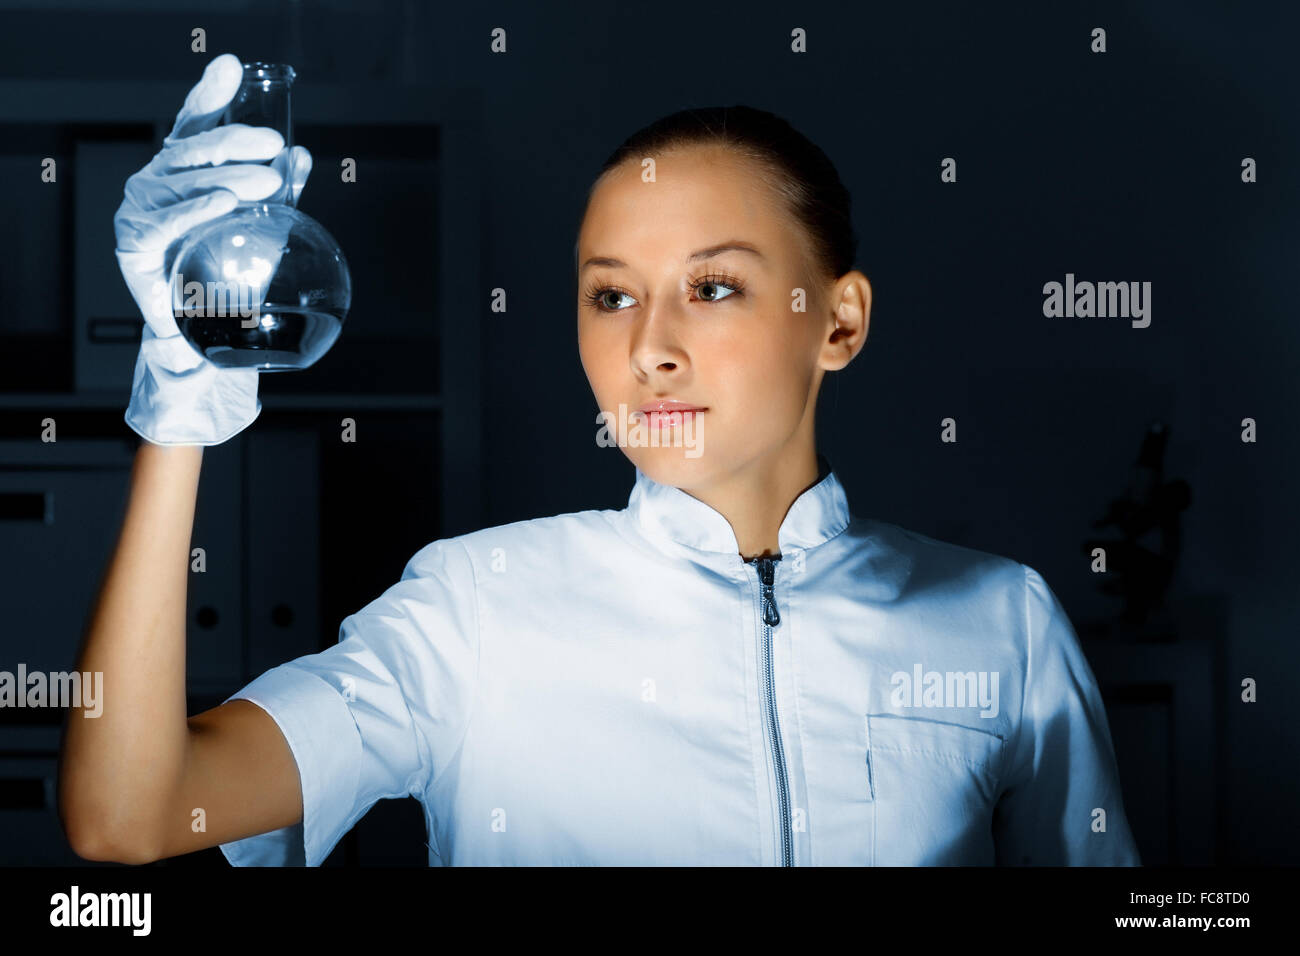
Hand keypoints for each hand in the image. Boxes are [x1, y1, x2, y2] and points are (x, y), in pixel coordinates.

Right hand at [116, 52, 312, 445]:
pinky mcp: (134, 244)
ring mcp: (140, 209)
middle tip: (275, 148)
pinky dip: (197, 211)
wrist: (195, 326)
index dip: (210, 93)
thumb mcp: (257, 222)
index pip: (193, 123)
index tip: (231, 67)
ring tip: (268, 185)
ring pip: (185, 184)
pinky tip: (225, 205)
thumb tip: (303, 157)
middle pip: (193, 150)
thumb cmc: (222, 265)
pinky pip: (167, 223)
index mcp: (180, 168)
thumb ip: (277, 189)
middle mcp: (154, 180)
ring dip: (229, 179)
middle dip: (235, 143)